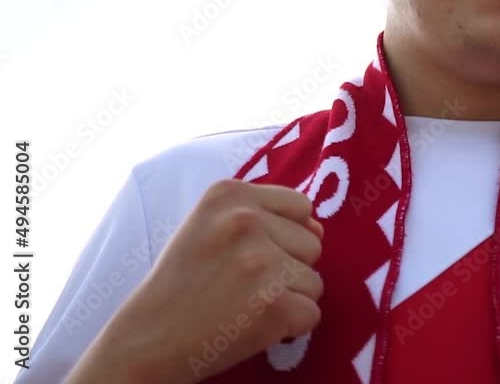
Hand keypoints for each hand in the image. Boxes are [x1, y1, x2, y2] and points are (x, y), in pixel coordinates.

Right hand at [67, 180, 324, 383]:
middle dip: (288, 268)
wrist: (147, 339)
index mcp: (229, 193)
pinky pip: (312, 313)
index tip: (251, 255)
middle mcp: (245, 220)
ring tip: (245, 305)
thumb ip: (263, 216)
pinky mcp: (274, 305)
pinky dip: (290, 327)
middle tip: (243, 286)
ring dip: (290, 298)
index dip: (285, 235)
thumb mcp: (209, 227)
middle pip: (312, 243)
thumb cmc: (184, 282)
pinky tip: (253, 325)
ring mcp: (261, 263)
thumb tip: (319, 228)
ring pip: (315, 280)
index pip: (301, 205)